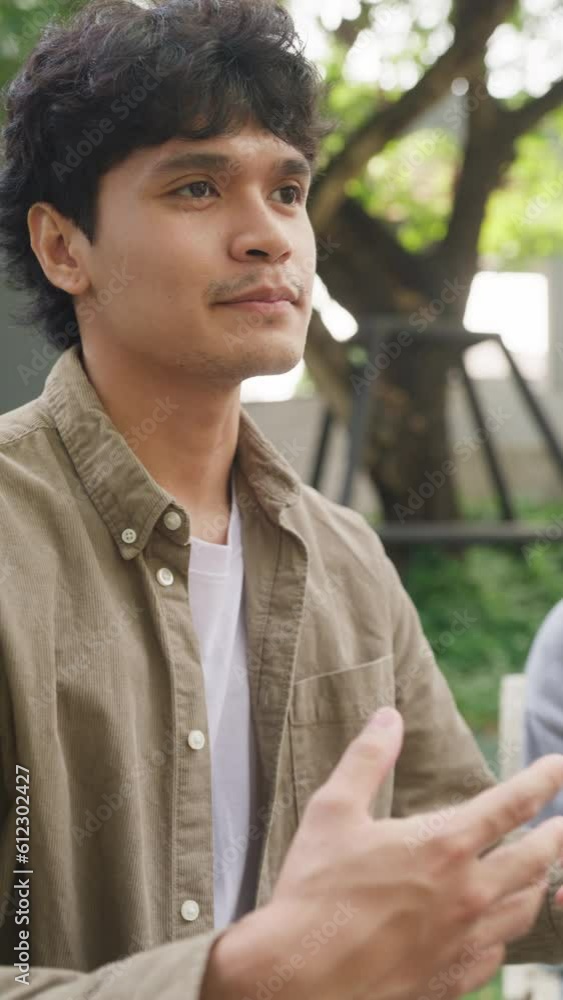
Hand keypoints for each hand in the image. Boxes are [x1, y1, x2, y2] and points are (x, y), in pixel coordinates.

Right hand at [258, 707, 562, 999]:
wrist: (301, 978)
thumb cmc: (315, 891)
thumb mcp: (333, 810)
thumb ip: (367, 759)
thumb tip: (389, 718)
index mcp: (443, 845)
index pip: (511, 804)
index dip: (542, 781)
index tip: (559, 766)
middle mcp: (467, 893)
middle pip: (535, 859)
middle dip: (556, 835)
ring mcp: (464, 941)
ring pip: (524, 909)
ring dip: (538, 883)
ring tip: (541, 872)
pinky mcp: (452, 979)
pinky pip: (498, 953)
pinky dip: (506, 932)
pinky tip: (498, 928)